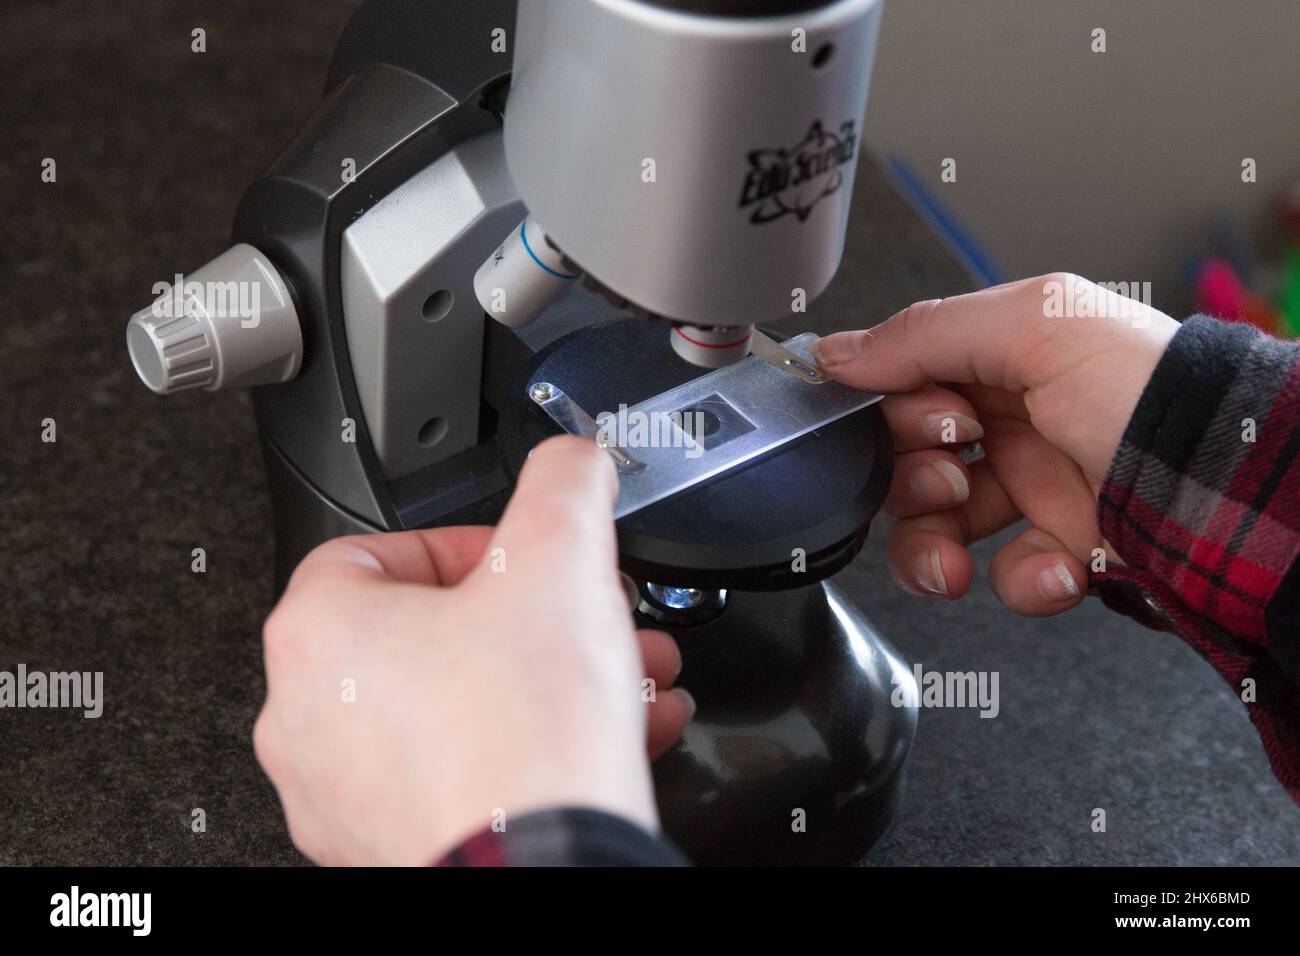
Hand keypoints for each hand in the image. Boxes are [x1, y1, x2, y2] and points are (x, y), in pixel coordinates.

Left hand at [253, 436, 693, 864]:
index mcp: (321, 632)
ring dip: (546, 680)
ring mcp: (346, 791)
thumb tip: (572, 460)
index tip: (527, 559)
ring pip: (458, 704)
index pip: (379, 549)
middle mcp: (312, 716)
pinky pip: (464, 771)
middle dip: (536, 618)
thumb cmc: (523, 742)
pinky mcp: (393, 842)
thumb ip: (565, 484)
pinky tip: (611, 739)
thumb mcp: (561, 560)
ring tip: (621, 681)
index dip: (469, 543)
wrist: (541, 871)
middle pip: (433, 632)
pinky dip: (531, 746)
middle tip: (588, 620)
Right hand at [813, 273, 1178, 615]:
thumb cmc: (1151, 391)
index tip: (925, 421)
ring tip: (956, 562)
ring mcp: (1036, 490)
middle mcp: (1012, 425)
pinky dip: (1021, 583)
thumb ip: (926, 332)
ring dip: (931, 550)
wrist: (1233, 482)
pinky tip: (1057, 568)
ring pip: (936, 531)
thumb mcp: (1037, 324)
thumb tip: (836, 353)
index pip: (902, 391)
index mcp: (1001, 362)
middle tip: (953, 476)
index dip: (894, 416)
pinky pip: (1006, 579)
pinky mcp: (1064, 550)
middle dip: (911, 483)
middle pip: (906, 466)